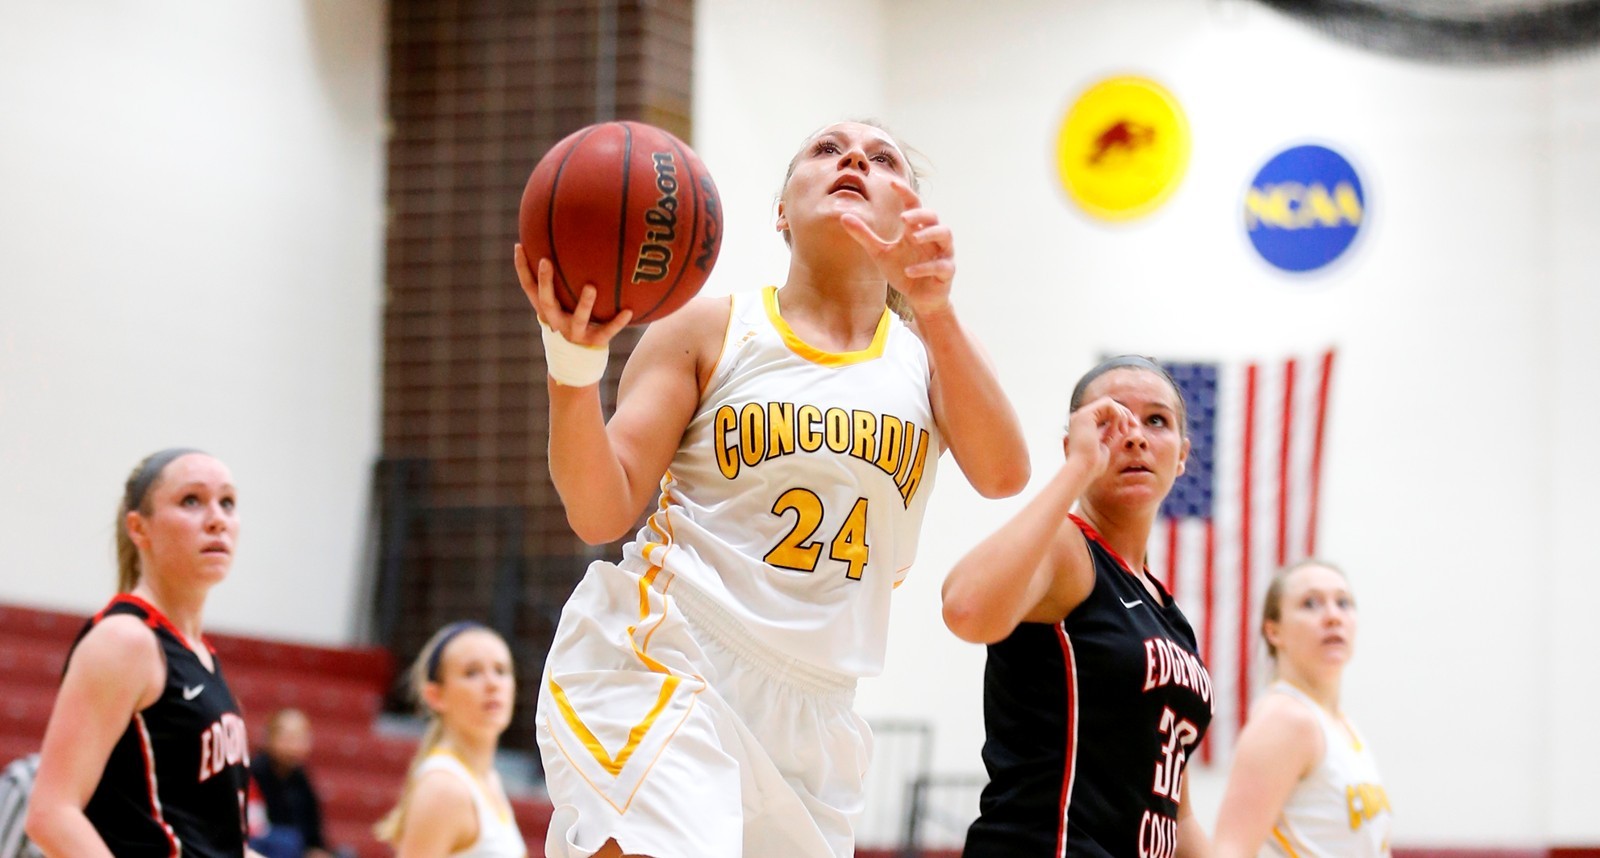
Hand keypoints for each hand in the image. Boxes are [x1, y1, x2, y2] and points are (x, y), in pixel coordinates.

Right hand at [514, 244, 632, 346]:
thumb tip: (569, 239)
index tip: (520, 245)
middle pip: (546, 300)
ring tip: (591, 287)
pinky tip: (628, 311)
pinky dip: (618, 321)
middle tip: (546, 261)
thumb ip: (563, 277)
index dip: (522, 268)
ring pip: (579, 318)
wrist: (578, 360)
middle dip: (545, 281)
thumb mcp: (562, 301)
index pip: (528, 287)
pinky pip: (607, 330)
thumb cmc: (571, 319)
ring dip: (584, 303)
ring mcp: (575, 332)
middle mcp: (556, 320)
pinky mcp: (594, 341)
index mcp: (547, 309)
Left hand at [839, 181, 954, 316]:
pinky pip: (941, 266)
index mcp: (916, 229)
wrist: (919, 298)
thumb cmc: (903, 270)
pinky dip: (925, 267)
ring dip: (930, 234)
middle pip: (933, 217)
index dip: (905, 193)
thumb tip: (843, 217)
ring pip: (945, 235)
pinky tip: (909, 271)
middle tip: (903, 218)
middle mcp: (932, 237)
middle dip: (920, 215)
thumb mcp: (880, 252)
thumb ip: (864, 235)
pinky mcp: (946, 272)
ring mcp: (942, 253)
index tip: (892, 183)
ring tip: (913, 238)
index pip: (914, 204)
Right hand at [1066, 396, 1138, 480]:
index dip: (1120, 417)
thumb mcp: (1103, 447)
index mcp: (1083, 425)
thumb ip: (1106, 436)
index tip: (1131, 429)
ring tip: (1124, 430)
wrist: (1083, 470)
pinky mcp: (1085, 415)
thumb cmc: (1093, 465)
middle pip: (1107, 404)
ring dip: (1121, 414)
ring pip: (1108, 402)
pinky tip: (1118, 430)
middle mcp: (1080, 418)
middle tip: (1134, 425)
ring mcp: (1081, 415)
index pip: (1104, 412)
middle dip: (1124, 413)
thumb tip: (1114, 431)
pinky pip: (1108, 405)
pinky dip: (1117, 415)